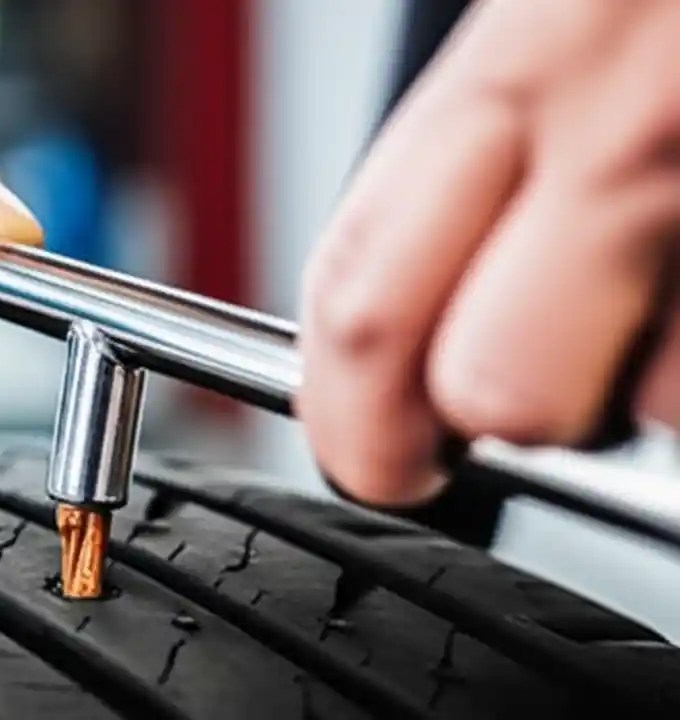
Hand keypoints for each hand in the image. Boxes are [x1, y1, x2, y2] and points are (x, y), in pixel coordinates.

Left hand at [299, 0, 679, 504]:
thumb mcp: (554, 11)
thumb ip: (480, 145)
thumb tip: (415, 307)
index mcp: (524, 59)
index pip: (364, 302)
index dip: (353, 418)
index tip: (370, 453)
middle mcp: (634, 128)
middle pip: (500, 391)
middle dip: (503, 410)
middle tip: (521, 384)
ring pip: (666, 404)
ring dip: (660, 368)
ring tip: (674, 248)